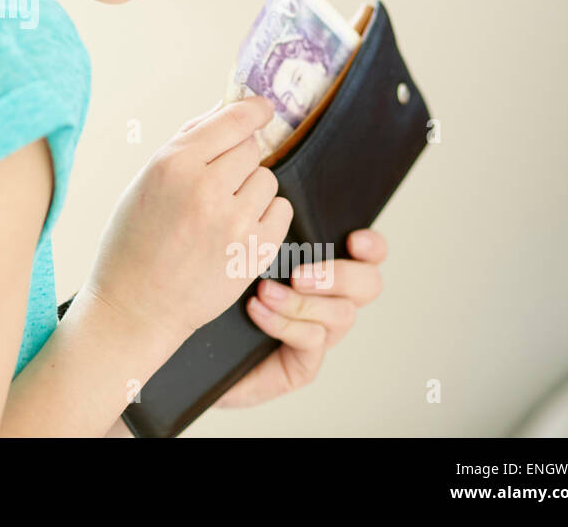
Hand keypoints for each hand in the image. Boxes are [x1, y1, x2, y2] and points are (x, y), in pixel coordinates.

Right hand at [84, 96, 293, 350]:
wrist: (135, 307)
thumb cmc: (133, 242)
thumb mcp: (145, 181)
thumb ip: (186, 142)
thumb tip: (225, 109)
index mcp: (172, 164)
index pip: (232, 120)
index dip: (253, 111)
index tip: (262, 110)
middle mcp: (204, 188)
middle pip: (251, 148)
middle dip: (239, 159)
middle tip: (220, 181)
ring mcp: (232, 222)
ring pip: (267, 179)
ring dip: (251, 189)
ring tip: (224, 211)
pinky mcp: (253, 252)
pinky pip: (280, 211)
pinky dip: (265, 216)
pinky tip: (240, 228)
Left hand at [212, 228, 387, 408]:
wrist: (195, 349)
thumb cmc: (221, 290)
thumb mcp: (247, 253)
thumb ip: (269, 232)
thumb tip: (276, 203)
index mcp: (325, 270)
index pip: (369, 254)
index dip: (372, 246)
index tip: (353, 240)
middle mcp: (330, 302)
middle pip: (369, 284)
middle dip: (339, 276)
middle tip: (299, 275)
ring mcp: (321, 334)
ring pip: (341, 315)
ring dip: (302, 302)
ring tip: (264, 292)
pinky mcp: (304, 365)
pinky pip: (311, 342)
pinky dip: (284, 324)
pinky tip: (257, 311)